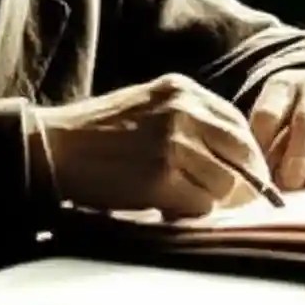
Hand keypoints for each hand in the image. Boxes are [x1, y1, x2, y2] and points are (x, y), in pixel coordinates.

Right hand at [29, 74, 269, 217]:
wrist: (55, 147)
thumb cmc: (99, 133)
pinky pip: (201, 206)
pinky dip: (192, 214)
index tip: (248, 175)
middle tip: (237, 201)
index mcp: (184, 90)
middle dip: (246, 182)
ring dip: (212, 201)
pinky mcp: (162, 178)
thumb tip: (233, 156)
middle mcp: (185, 111)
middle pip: (243, 154)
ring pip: (226, 184)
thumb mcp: (150, 105)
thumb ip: (190, 119)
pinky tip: (170, 210)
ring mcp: (175, 144)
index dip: (249, 155)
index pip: (238, 124)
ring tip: (187, 202)